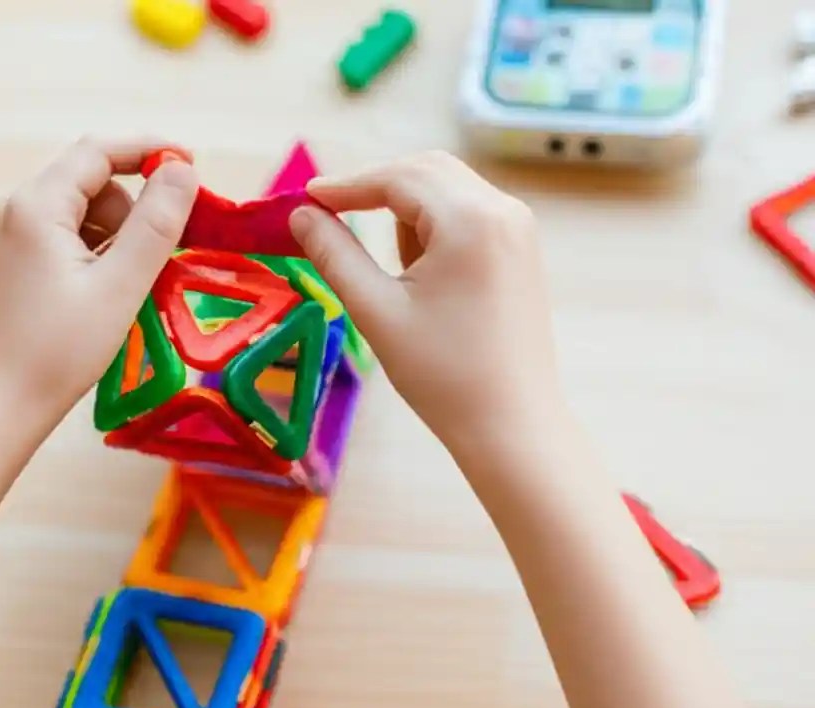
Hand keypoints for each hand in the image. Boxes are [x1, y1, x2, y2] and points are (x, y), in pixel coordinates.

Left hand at [0, 137, 199, 427]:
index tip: (193, 166)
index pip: (99, 151)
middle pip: (92, 182)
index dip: (150, 150)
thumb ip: (156, 223)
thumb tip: (183, 170)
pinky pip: (65, 237)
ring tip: (126, 289)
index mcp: (35, 205)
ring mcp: (9, 236)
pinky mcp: (12, 262)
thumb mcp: (120, 286)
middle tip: (160, 257)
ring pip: (82, 213)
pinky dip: (95, 255)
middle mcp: (14, 208)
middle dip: (134, 210)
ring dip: (117, 238)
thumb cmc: (57, 352)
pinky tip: (103, 296)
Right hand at [289, 151, 562, 454]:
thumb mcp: (377, 311)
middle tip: (329, 214)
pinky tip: (417, 272)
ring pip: (448, 188)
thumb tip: (301, 215)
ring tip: (386, 268)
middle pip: (426, 169)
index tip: (305, 199)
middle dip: (375, 187)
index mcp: (471, 220)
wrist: (512, 425)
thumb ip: (335, 254)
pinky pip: (468, 213)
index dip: (346, 185)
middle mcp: (503, 211)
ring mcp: (519, 229)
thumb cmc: (442, 374)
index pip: (398, 178)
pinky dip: (432, 224)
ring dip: (405, 207)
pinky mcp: (521, 250)